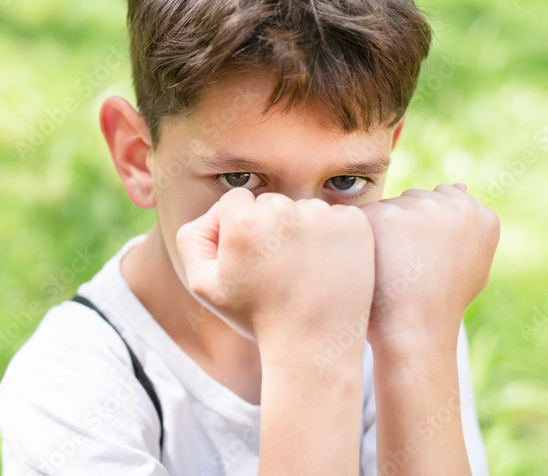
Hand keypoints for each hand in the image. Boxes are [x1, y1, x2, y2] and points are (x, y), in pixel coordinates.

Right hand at [175, 188, 375, 360]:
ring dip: (301, 231)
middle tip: (276, 270)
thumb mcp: (203, 285)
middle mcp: (285, 209)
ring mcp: (324, 215)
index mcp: (245, 220)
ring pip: (302, 210)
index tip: (249, 261)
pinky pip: (334, 217)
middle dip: (269, 228)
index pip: (235, 202)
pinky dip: (331, 236)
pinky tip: (324, 267)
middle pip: (270, 203)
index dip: (237, 231)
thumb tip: (216, 211)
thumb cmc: (256, 316)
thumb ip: (193, 238)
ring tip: (302, 272)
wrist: (314, 346)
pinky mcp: (355, 224)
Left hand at [359, 182, 499, 352]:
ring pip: (388, 206)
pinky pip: (364, 216)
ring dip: (382, 229)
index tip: (423, 260)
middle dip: (404, 225)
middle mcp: (455, 206)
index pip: (441, 201)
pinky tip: (369, 263)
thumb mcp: (473, 267)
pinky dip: (361, 238)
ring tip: (389, 267)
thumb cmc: (443, 305)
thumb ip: (470, 226)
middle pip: (414, 200)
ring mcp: (421, 209)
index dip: (425, 232)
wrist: (415, 334)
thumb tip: (458, 185)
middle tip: (404, 266)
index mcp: (482, 216)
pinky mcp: (385, 216)